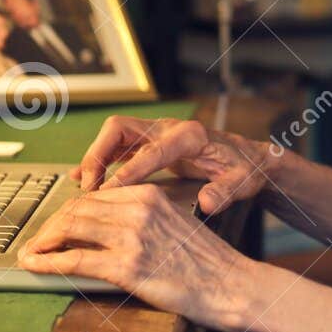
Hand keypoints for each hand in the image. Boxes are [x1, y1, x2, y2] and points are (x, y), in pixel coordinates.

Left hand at [18, 185, 255, 325]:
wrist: (229, 285)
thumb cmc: (205, 262)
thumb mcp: (173, 222)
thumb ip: (141, 218)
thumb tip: (105, 226)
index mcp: (148, 194)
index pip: (94, 196)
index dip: (67, 211)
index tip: (54, 225)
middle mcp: (138, 209)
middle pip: (77, 209)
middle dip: (50, 226)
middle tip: (36, 241)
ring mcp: (132, 236)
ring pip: (70, 228)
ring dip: (43, 241)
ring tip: (30, 253)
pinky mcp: (128, 266)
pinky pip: (76, 259)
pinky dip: (49, 262)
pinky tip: (36, 265)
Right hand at [73, 116, 285, 214]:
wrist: (248, 157)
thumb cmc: (244, 169)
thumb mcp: (242, 181)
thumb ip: (225, 191)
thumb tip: (206, 203)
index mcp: (189, 135)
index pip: (150, 151)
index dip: (127, 171)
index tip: (107, 192)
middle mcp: (168, 128)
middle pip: (120, 129)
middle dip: (99, 154)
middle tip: (87, 186)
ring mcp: (157, 132)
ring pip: (114, 135)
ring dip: (96, 157)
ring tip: (82, 186)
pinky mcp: (151, 142)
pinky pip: (118, 145)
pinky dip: (101, 159)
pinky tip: (85, 177)